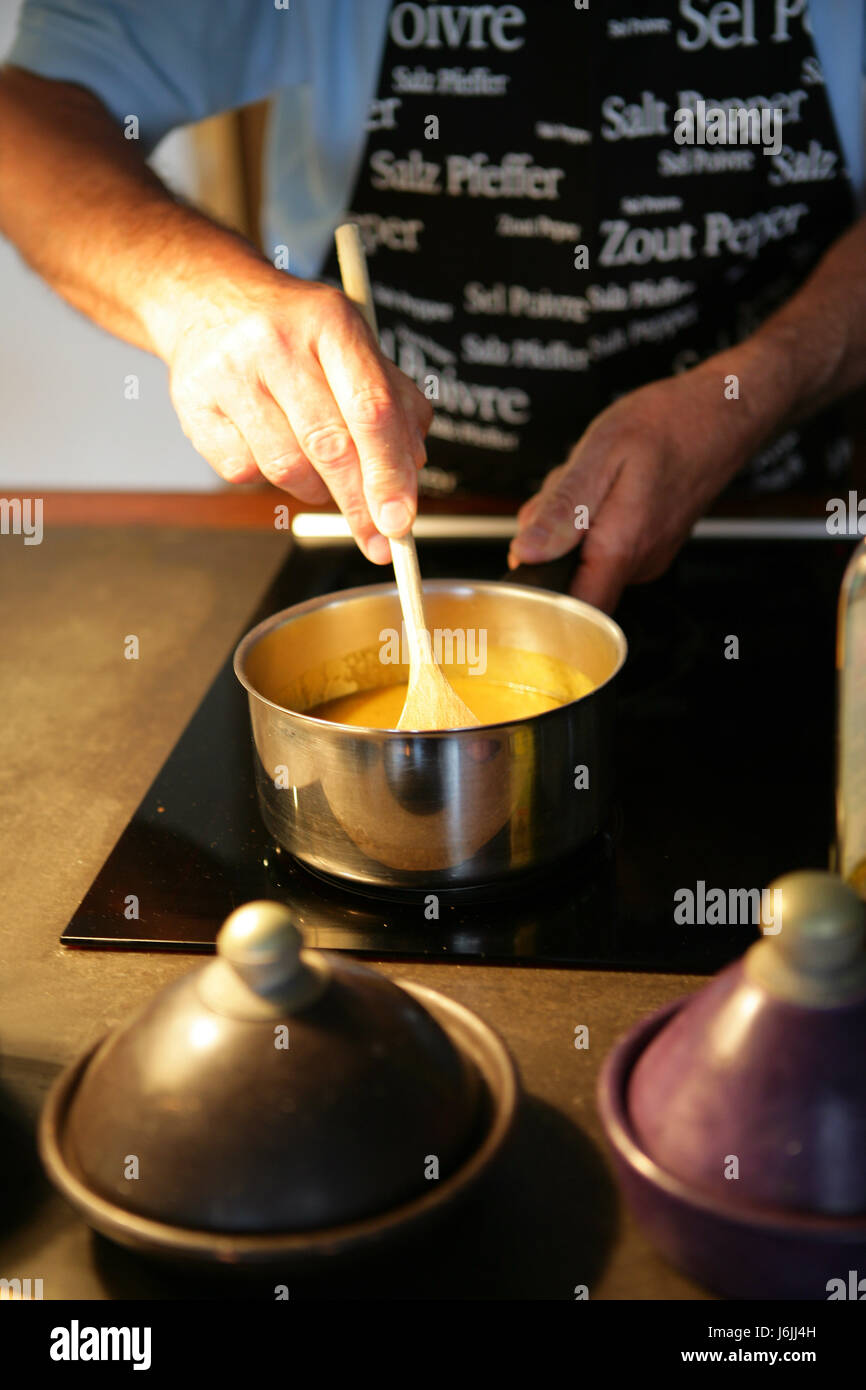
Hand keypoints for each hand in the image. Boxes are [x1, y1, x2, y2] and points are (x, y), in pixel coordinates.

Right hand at [160, 271, 431, 562]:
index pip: (372, 410)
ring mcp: (230, 374)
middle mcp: (277, 342)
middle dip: (360, 505)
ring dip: (316, 489)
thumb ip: (393, 401)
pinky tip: (270, 445)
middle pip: (331, 447)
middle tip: (379, 539)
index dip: (391, 473)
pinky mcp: (195, 406)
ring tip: (318, 467)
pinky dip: (268, 478)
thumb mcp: (352, 344)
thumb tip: (412, 467)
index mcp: (330, 321)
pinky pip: (245, 472)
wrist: (206, 297)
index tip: (402, 522)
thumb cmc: (293, 331)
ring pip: (288, 469)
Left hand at [508, 360, 768, 610]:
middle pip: (569, 577)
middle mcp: (638, 562)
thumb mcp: (599, 455)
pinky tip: (606, 484)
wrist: (722, 412)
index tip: (529, 558)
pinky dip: (590, 516)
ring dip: (569, 521)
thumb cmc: (669, 424)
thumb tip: (527, 553)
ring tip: (592, 479)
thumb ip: (562, 511)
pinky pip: (602, 543)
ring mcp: (647, 555)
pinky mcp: (650, 544)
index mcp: (621, 547)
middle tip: (565, 490)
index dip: (539, 596)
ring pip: (583, 557)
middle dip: (549, 538)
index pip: (572, 613)